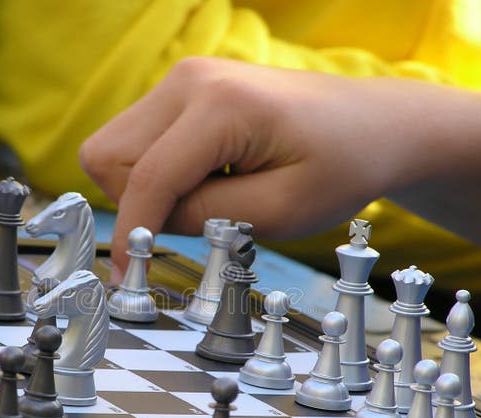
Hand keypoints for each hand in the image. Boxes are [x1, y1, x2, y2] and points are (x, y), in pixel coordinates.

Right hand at [79, 56, 480, 283]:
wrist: (370, 125)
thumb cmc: (341, 166)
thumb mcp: (279, 212)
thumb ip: (203, 219)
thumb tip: (146, 224)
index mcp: (221, 105)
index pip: (147, 178)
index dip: (131, 235)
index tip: (124, 277)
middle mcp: (191, 79)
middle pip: (110, 156)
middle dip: (137, 204)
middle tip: (192, 223)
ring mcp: (185, 78)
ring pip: (116, 148)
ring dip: (147, 187)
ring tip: (208, 196)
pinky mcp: (185, 89)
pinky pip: (138, 140)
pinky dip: (159, 171)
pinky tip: (206, 175)